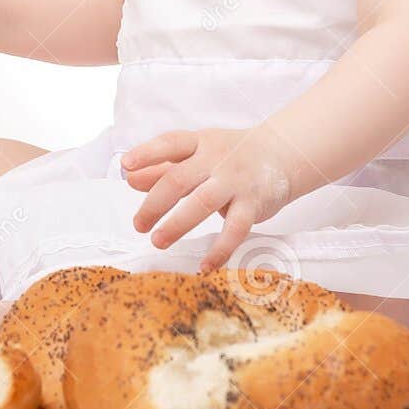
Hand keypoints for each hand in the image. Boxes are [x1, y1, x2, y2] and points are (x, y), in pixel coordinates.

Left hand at [120, 125, 296, 270]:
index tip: (126, 165)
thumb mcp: (198, 153)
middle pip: (178, 179)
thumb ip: (164, 166)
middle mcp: (216, 159)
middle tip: (139, 225)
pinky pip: (235, 229)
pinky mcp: (253, 203)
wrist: (282, 153)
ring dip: (177, 224)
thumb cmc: (231, 154)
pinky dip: (220, 249)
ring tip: (158, 241)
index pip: (170, 143)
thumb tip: (130, 178)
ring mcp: (235, 181)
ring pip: (202, 203)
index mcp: (199, 143)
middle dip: (154, 204)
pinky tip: (205, 266)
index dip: (147, 153)